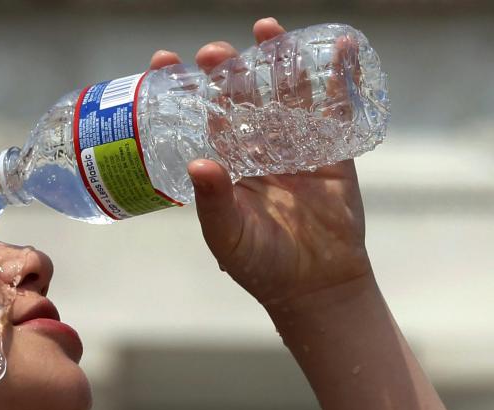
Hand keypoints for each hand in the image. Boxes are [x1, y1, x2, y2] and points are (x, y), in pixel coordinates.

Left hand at [149, 18, 372, 311]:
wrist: (314, 286)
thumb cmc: (261, 264)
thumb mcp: (228, 235)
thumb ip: (214, 201)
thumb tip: (198, 164)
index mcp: (225, 165)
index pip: (200, 119)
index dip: (184, 91)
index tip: (164, 63)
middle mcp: (257, 149)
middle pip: (242, 99)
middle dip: (229, 72)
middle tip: (214, 51)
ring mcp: (295, 146)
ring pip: (285, 95)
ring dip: (279, 61)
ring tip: (266, 29)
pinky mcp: (333, 150)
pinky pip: (336, 109)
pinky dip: (340, 78)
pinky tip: (338, 49)